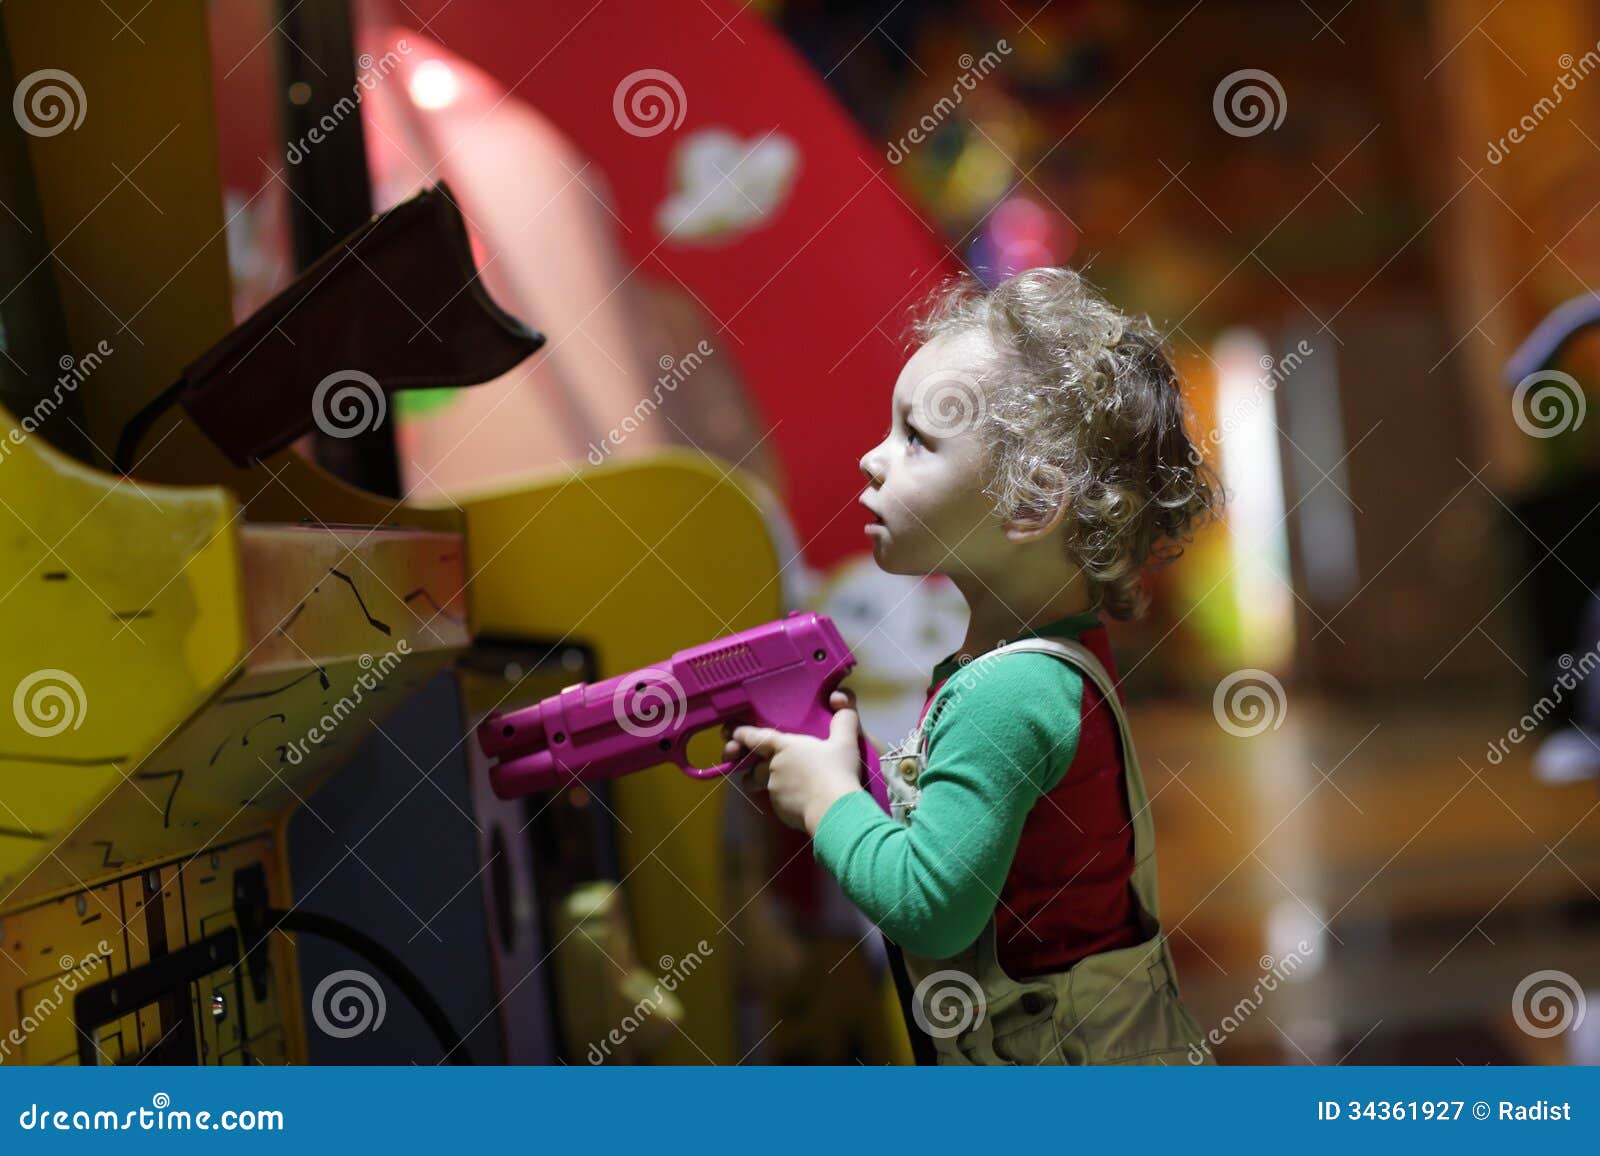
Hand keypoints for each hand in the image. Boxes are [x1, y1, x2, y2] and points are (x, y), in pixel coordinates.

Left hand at [723, 690, 865, 832]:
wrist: (835, 810)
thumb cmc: (837, 771)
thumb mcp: (845, 741)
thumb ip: (843, 720)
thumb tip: (841, 702)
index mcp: (785, 746)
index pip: (757, 737)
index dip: (744, 734)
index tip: (734, 733)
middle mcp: (774, 767)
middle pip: (755, 765)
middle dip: (750, 765)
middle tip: (749, 766)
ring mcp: (774, 790)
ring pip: (761, 785)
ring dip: (761, 784)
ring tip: (771, 785)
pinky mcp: (779, 810)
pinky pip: (775, 802)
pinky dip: (782, 800)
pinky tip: (797, 801)